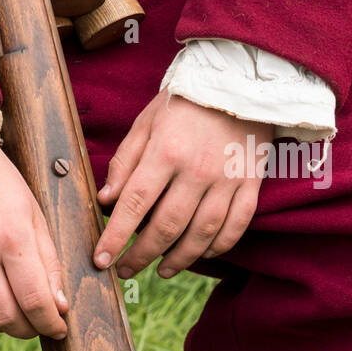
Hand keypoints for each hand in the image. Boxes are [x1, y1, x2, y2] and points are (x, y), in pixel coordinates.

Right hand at [0, 109, 68, 340]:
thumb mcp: (34, 213)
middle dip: (27, 329)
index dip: (51, 323)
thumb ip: (48, 261)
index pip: (35, 300)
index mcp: (12, 237)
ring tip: (10, 314)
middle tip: (36, 322)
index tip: (59, 328)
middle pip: (5, 317)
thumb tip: (59, 305)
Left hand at [93, 89, 271, 278]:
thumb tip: (107, 201)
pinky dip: (218, 248)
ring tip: (160, 270)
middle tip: (126, 270)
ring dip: (179, 259)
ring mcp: (227, 180)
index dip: (115, 237)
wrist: (239, 80)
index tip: (101, 260)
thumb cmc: (185, 100)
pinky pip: (236, 227)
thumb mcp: (146, 121)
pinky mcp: (251, 184)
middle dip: (141, 255)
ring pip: (201, 235)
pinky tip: (201, 254)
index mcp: (165, 151)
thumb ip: (125, 161)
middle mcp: (197, 170)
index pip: (134, 204)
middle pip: (166, 227)